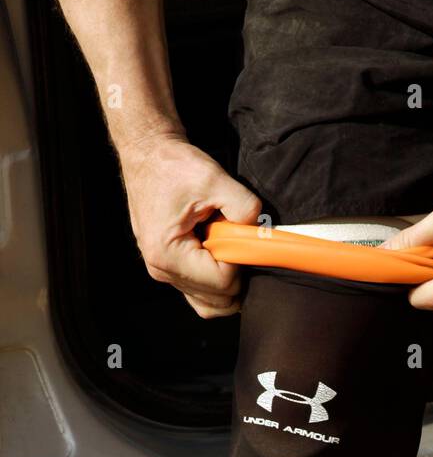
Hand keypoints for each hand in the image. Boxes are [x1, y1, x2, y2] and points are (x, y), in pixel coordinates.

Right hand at [118, 132, 261, 318]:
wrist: (147, 153)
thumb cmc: (173, 164)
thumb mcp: (213, 178)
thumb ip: (244, 207)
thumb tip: (260, 234)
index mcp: (168, 254)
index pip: (223, 282)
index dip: (241, 262)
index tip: (240, 235)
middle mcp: (162, 270)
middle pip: (218, 300)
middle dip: (235, 273)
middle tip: (232, 239)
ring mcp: (163, 272)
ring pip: (211, 304)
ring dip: (227, 279)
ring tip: (224, 245)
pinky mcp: (168, 269)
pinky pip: (200, 292)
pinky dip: (216, 280)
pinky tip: (218, 252)